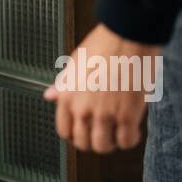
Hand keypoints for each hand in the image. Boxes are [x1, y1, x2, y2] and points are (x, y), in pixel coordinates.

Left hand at [42, 22, 161, 153]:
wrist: (127, 35)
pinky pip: (126, 141)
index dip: (76, 134)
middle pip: (83, 143)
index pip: (64, 130)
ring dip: (112, 142)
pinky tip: (132, 128)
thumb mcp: (75, 62)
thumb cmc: (104, 44)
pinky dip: (130, 139)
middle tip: (104, 131)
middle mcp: (82, 108)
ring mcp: (104, 114)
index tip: (85, 130)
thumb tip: (50, 95)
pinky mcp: (127, 115)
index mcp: (67, 96)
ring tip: (118, 131)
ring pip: (104, 146)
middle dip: (94, 140)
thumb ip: (64, 84)